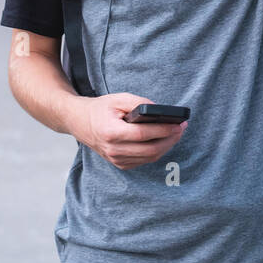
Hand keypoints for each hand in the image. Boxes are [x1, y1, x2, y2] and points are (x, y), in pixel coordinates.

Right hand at [69, 93, 187, 170]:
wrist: (80, 122)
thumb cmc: (100, 109)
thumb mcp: (118, 99)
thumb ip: (139, 103)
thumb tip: (160, 111)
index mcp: (111, 132)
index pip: (143, 134)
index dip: (163, 130)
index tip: (178, 124)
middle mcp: (113, 150)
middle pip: (150, 149)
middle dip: (170, 139)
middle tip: (182, 128)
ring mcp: (116, 159)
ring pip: (149, 157)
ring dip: (166, 146)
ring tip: (176, 133)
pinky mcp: (120, 164)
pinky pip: (143, 161)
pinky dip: (156, 152)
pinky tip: (163, 141)